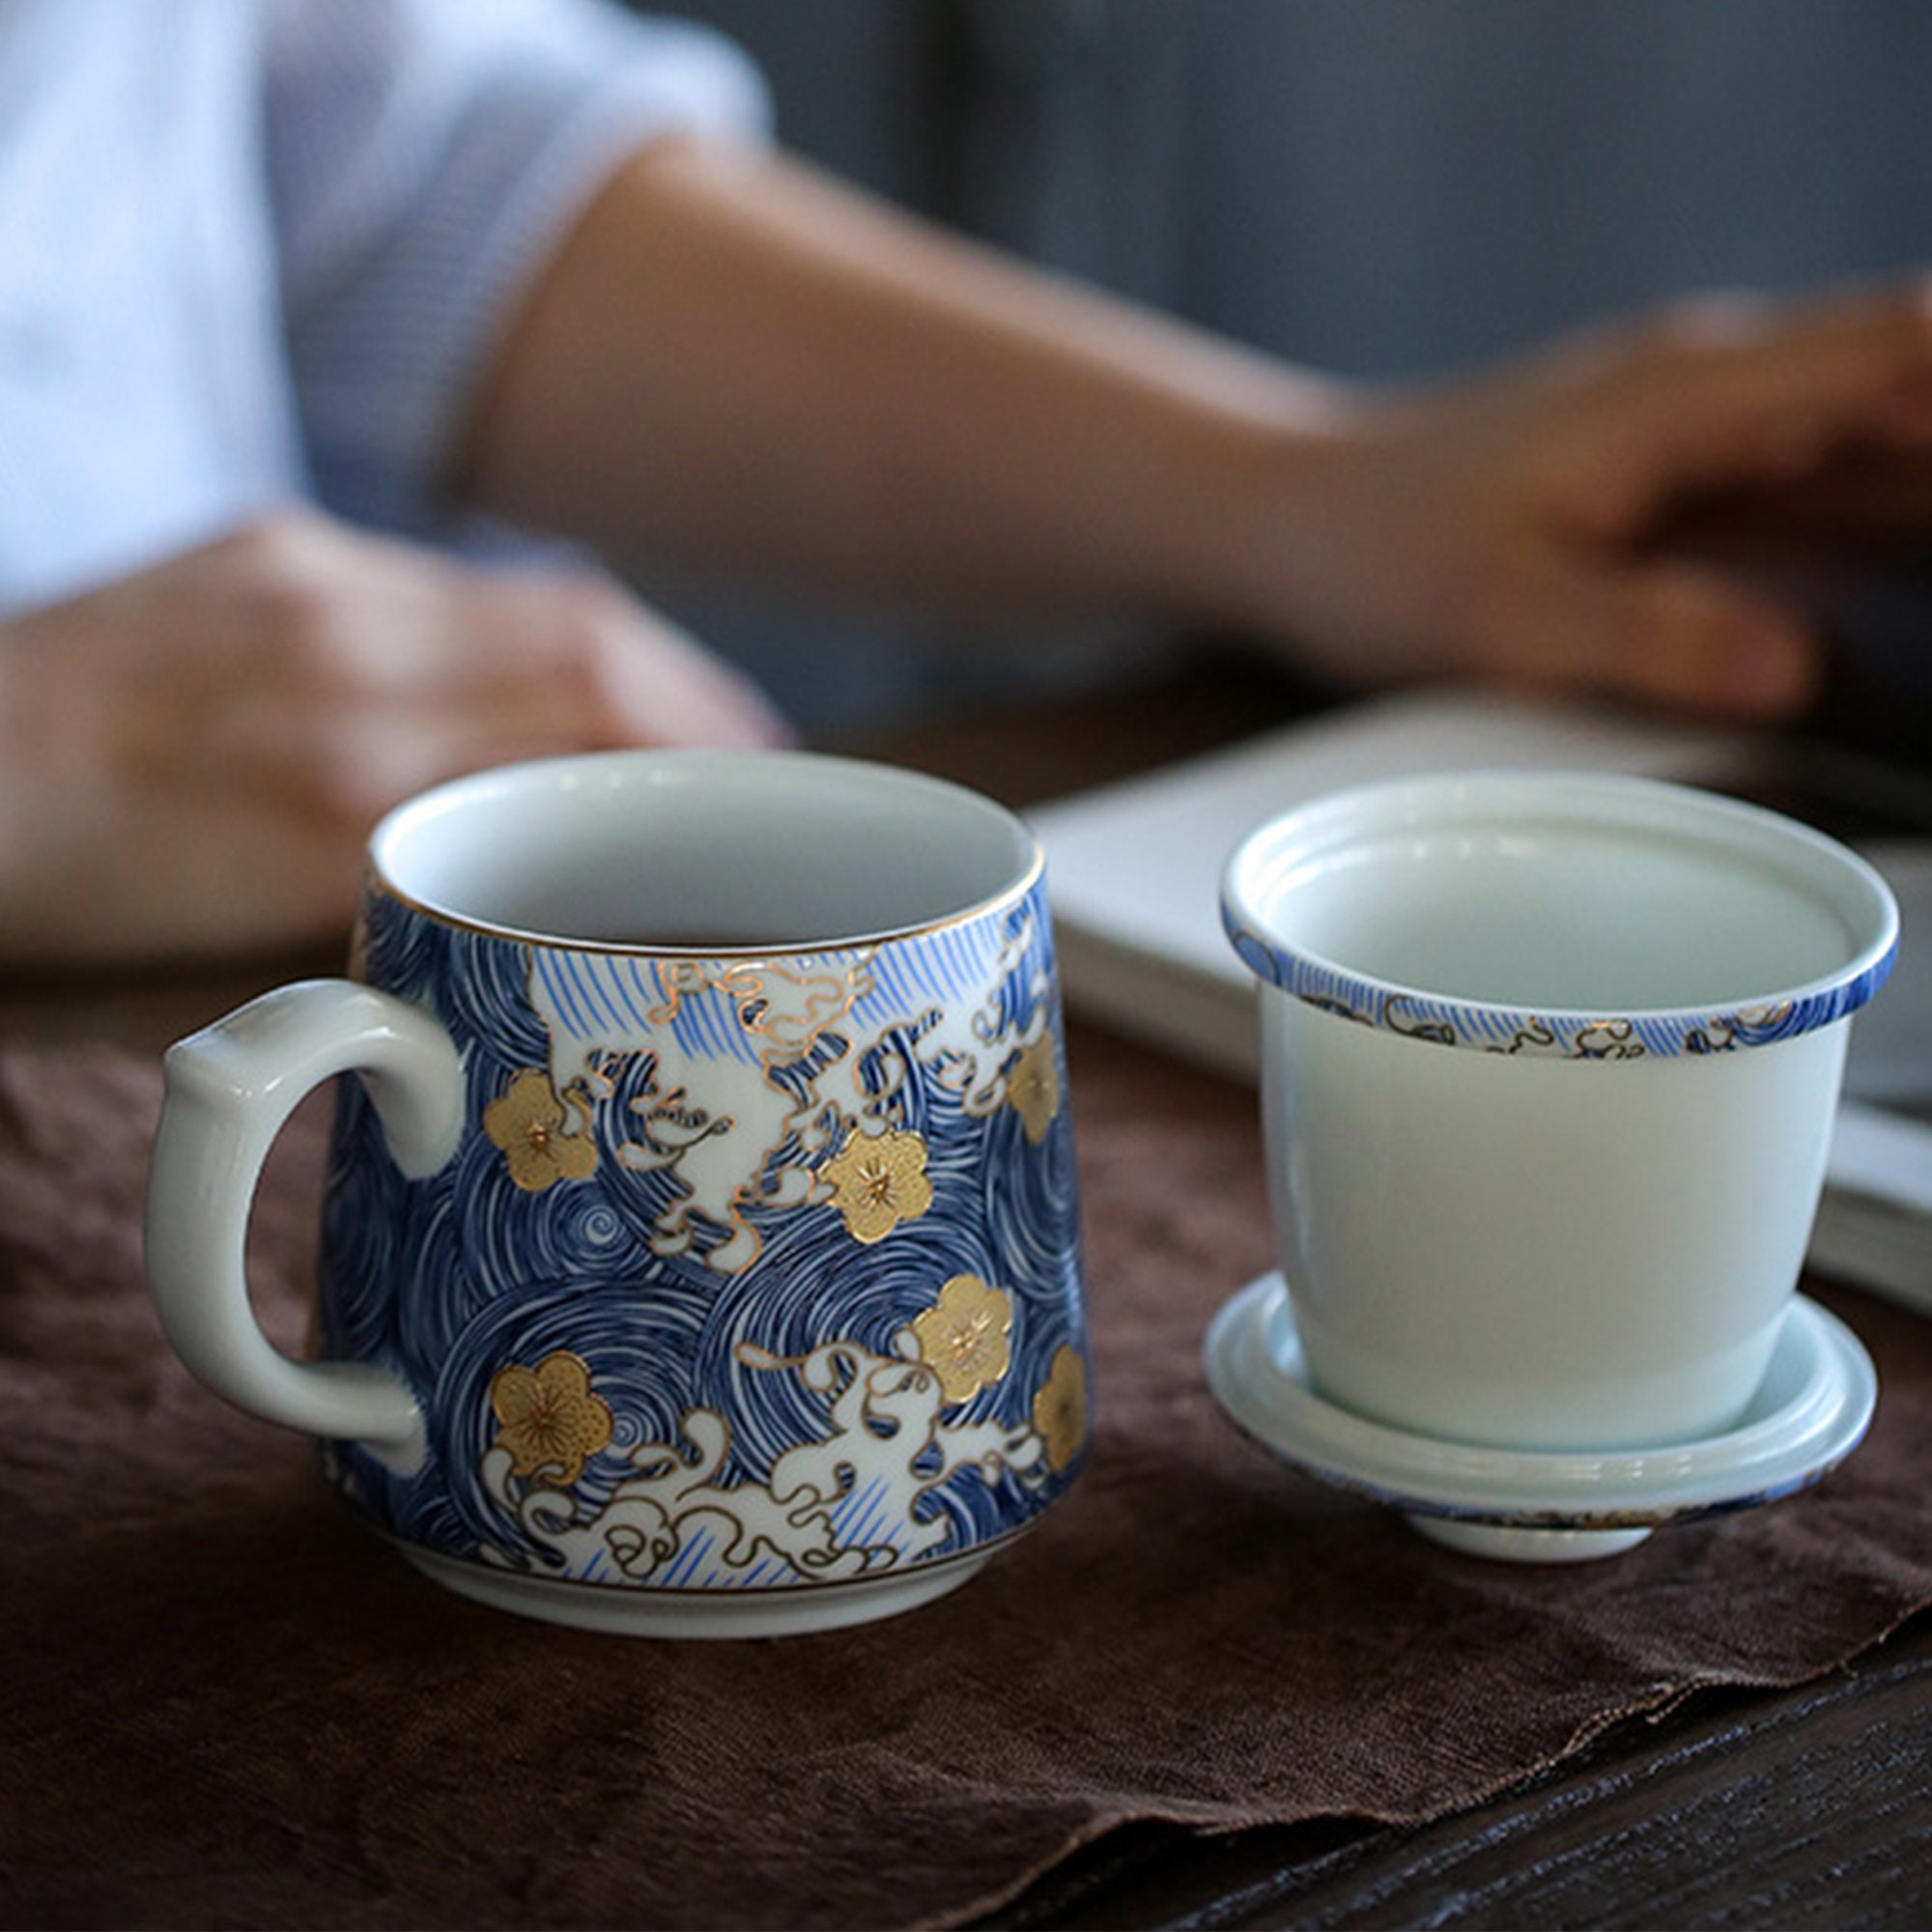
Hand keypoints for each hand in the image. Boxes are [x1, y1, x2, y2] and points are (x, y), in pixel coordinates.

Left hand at [0, 508, 789, 964]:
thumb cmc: (74, 874)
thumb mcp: (244, 934)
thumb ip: (406, 900)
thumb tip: (538, 909)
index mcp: (333, 790)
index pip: (578, 736)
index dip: (699, 755)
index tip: (767, 802)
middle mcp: (337, 663)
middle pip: (586, 649)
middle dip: (703, 704)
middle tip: (765, 763)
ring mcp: (309, 580)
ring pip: (537, 599)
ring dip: (642, 659)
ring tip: (696, 718)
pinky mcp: (279, 539)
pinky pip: (457, 578)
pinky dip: (543, 627)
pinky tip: (566, 669)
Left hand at [1244, 283, 1931, 715]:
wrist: (1282, 519)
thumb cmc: (1370, 555)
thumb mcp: (1497, 614)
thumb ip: (1642, 638)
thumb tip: (1789, 670)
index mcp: (1684, 394)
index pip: (1898, 350)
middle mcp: (1699, 383)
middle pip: (1900, 377)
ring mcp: (1678, 415)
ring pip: (1852, 417)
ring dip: (1914, 478)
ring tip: (1926, 597)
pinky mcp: (1654, 460)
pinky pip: (1793, 457)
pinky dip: (1851, 499)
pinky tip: (1869, 578)